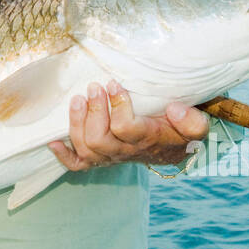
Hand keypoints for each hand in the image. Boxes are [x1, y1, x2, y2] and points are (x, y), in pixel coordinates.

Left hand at [48, 80, 208, 170]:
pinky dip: (63, 155)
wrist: (170, 149)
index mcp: (146, 140)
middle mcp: (124, 151)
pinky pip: (76, 164)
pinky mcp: (97, 159)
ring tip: (78, 98)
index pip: (126, 128)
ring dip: (77, 122)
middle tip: (94, 87)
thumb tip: (175, 109)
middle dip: (93, 112)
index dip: (117, 106)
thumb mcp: (195, 126)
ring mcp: (108, 157)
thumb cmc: (178, 131)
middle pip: (99, 139)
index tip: (115, 83)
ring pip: (85, 148)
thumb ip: (192, 121)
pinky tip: (53, 140)